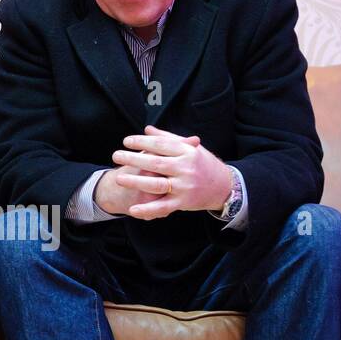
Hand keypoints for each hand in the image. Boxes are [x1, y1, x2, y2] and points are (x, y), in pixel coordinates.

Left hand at [110, 125, 231, 219]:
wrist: (224, 186)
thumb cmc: (204, 164)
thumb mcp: (190, 148)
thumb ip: (168, 139)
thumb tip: (147, 130)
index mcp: (187, 152)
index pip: (161, 145)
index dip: (142, 142)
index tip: (126, 141)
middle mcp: (186, 168)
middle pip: (156, 163)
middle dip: (133, 159)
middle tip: (116, 156)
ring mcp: (184, 186)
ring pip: (157, 184)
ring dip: (136, 182)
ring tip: (118, 178)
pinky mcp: (183, 202)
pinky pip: (162, 207)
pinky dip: (148, 209)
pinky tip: (133, 209)